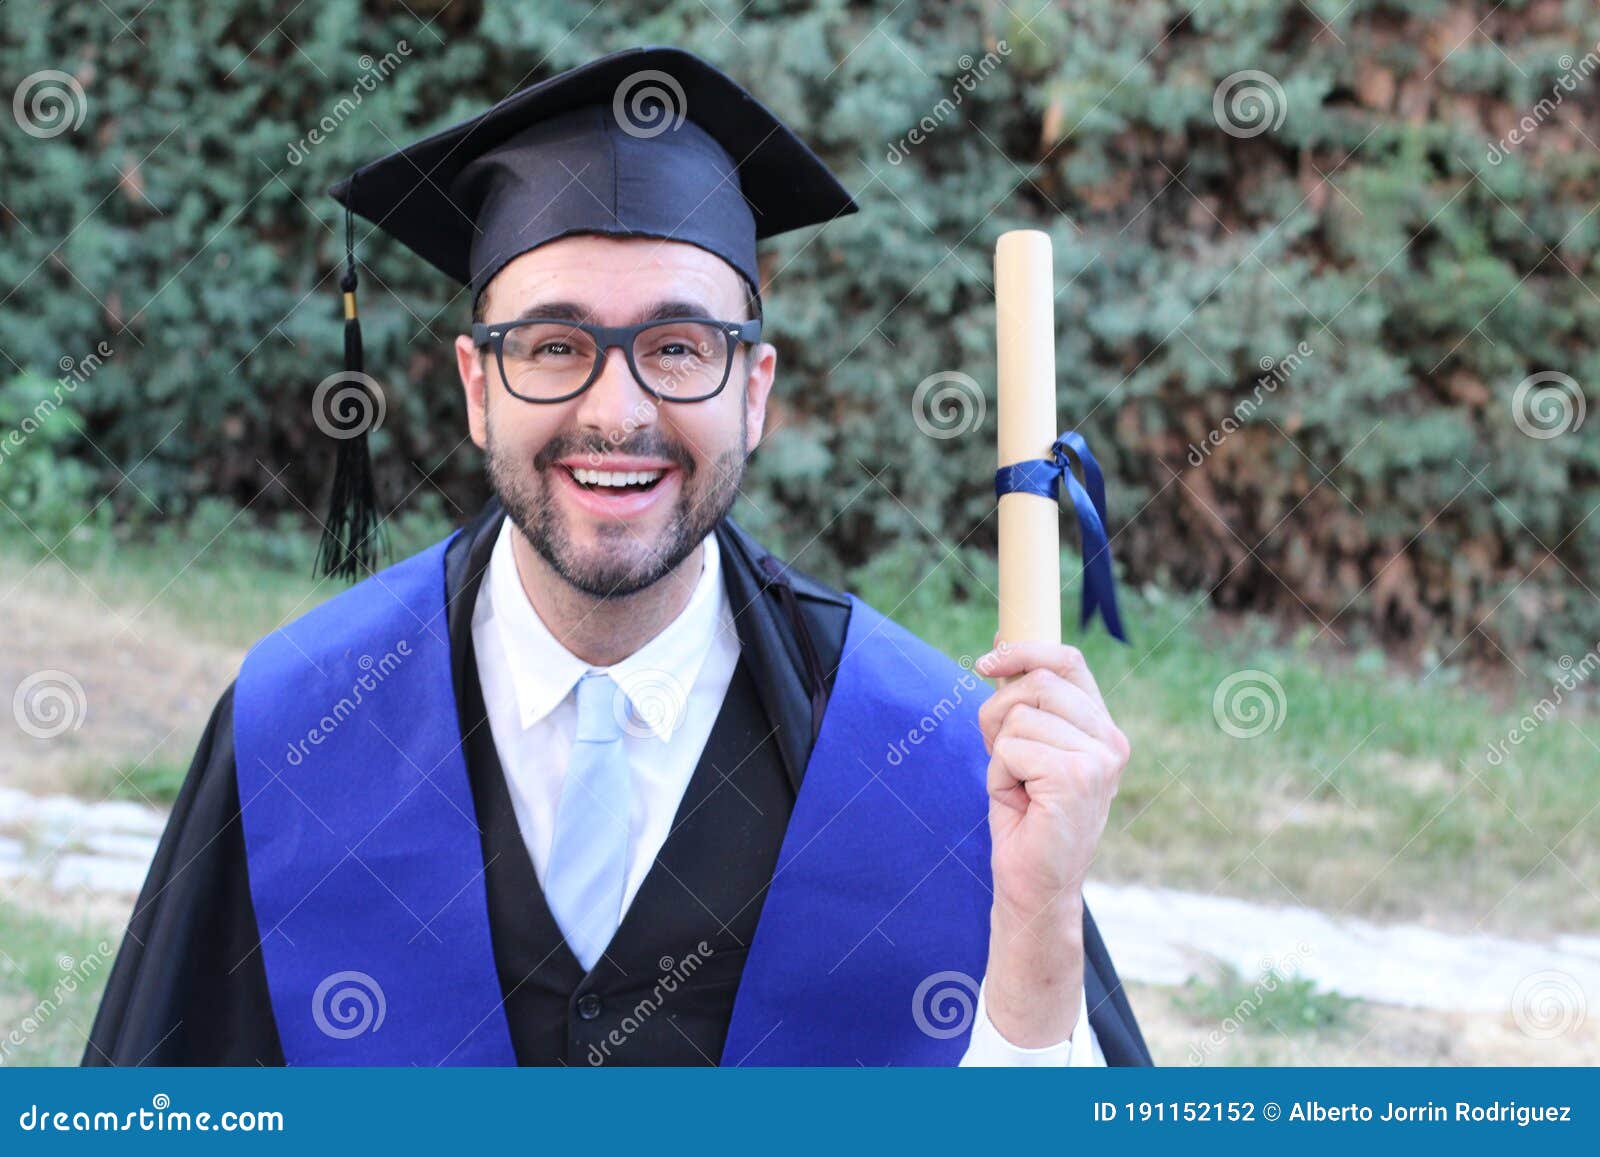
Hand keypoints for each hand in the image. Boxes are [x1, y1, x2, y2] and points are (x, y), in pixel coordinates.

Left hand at [971, 633, 1130, 1045]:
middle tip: (1005, 759)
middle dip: (999, 714)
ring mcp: (1098, 759)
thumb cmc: (1025, 819)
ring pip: (1018, 715)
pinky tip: (1019, 803)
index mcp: (1102, 730)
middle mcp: (1110, 740)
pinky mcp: (1077, 777)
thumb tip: (999, 644)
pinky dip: (999, 775)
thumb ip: (1022, 702)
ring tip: (1018, 788)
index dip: (1024, 649)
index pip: (1068, 660)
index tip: (986, 660)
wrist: (1033, 887)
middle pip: (1037, 681)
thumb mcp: (1024, 748)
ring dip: (999, 754)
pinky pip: (1011, 748)